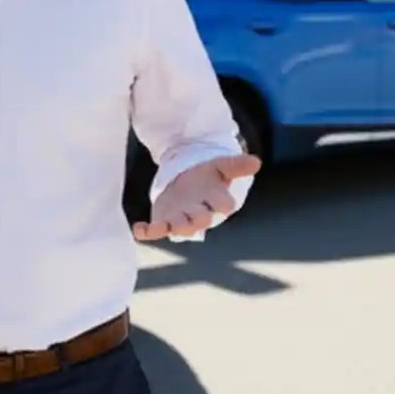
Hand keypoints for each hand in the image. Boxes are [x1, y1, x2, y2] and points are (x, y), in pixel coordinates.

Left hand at [132, 154, 260, 240]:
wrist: (188, 181)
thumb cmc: (207, 176)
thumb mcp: (220, 165)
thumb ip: (236, 165)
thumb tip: (256, 161)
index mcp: (215, 200)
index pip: (224, 205)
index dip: (225, 204)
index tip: (226, 205)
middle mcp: (198, 213)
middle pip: (200, 220)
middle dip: (198, 219)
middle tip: (197, 218)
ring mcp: (179, 218)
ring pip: (178, 227)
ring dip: (171, 227)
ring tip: (162, 226)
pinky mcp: (162, 220)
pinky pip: (154, 230)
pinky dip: (146, 232)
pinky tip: (138, 230)